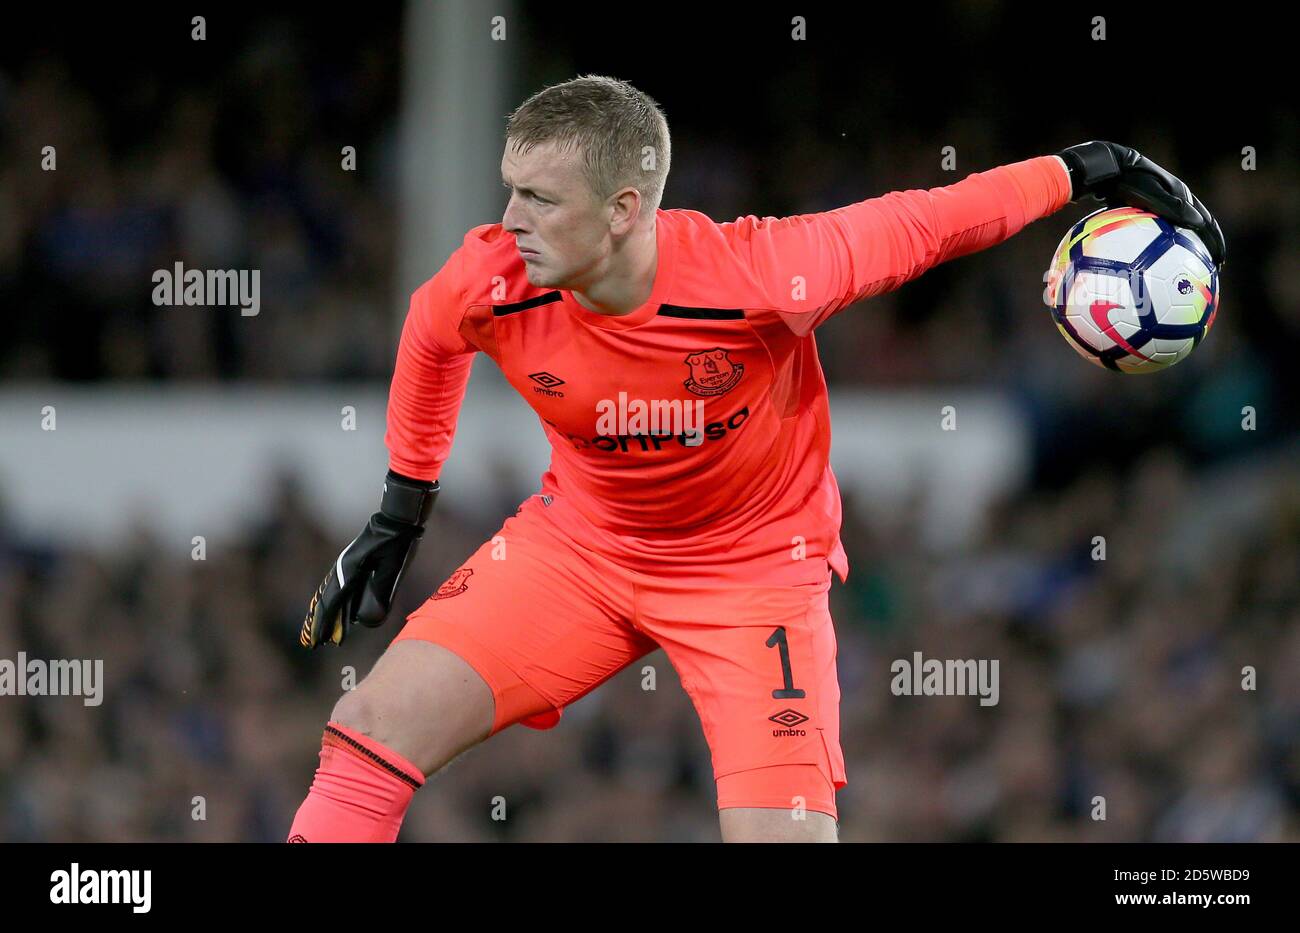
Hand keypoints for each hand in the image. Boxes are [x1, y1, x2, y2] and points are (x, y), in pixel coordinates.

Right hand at [300, 471, 438, 648]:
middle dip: (318, 623)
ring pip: (328, 595)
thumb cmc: (397, 544)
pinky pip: (336, 588)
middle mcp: (342, 569)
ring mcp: (344, 566)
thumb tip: (368, 619)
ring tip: (314, 633)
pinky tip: (330, 612)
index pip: (333, 603)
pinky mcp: (351, 565)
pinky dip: (330, 602)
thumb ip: (381, 590)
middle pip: (326, 601)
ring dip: (321, 614)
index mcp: (349, 571)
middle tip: (310, 644)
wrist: (397, 521)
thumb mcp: (393, 568)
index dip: (325, 623)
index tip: (318, 640)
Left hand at [1057, 140, 1225, 268]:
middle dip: (1203, 250)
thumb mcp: (1152, 195)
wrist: (1105, 170)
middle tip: (1206, 271)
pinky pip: (1156, 234)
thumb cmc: (1127, 181)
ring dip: (1182, 251)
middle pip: (1194, 229)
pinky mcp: (1142, 211)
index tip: (1220, 262)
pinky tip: (1152, 265)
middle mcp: (1174, 200)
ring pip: (1175, 233)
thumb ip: (1175, 208)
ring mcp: (1158, 206)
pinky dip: (1160, 249)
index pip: (1206, 223)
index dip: (1215, 242)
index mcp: (1182, 195)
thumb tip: (1200, 224)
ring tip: (1181, 271)